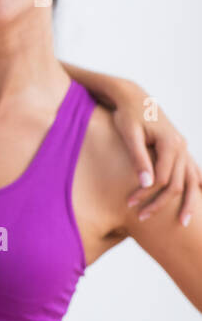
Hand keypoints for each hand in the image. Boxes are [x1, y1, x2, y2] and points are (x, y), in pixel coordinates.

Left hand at [115, 95, 200, 225]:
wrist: (133, 97)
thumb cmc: (126, 115)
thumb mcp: (129, 135)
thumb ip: (138, 158)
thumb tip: (147, 184)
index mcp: (170, 144)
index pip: (162, 178)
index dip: (146, 194)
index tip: (129, 204)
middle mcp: (181, 146)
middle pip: (178, 183)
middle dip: (161, 204)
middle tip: (142, 219)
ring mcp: (183, 148)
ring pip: (190, 180)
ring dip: (186, 202)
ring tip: (182, 223)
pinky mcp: (180, 148)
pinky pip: (193, 171)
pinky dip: (197, 185)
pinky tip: (200, 196)